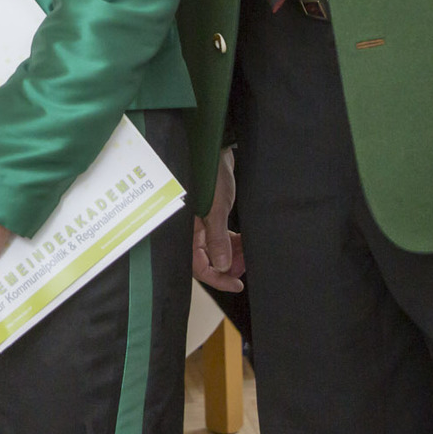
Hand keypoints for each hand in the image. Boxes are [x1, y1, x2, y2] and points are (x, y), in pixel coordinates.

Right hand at [192, 146, 243, 291]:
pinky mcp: (209, 216)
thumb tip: (223, 267)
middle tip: (245, 266)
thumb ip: (217, 239)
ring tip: (246, 253)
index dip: (217, 278)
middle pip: (207, 259)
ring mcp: (200, 223)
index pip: (198, 265)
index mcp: (186, 231)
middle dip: (227, 266)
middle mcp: (191, 230)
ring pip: (215, 249)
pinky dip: (231, 242)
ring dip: (231, 254)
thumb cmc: (212, 176)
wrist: (215, 149)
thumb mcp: (216, 210)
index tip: (237, 284)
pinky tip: (242, 241)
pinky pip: (219, 237)